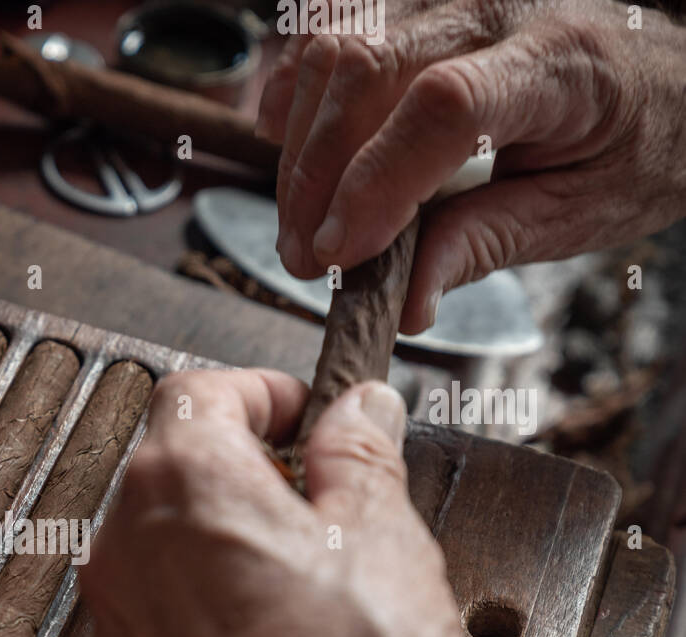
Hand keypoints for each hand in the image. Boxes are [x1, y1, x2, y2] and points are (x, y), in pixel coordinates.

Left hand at [79, 369, 623, 636]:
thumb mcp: (381, 530)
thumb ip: (359, 450)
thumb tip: (359, 410)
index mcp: (181, 481)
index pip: (200, 392)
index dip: (260, 393)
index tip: (303, 413)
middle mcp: (124, 544)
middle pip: (169, 467)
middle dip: (239, 465)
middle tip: (311, 493)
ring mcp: (114, 620)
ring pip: (156, 545)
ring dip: (214, 537)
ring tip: (296, 575)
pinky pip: (151, 616)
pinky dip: (195, 606)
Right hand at [256, 0, 685, 332]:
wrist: (669, 77)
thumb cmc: (632, 143)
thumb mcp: (578, 212)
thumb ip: (485, 246)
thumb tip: (405, 303)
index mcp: (560, 63)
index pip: (445, 106)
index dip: (374, 183)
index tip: (337, 257)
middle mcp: (499, 5)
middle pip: (368, 68)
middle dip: (315, 178)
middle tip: (305, 262)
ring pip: (336, 47)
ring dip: (299, 146)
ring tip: (301, 223)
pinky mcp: (420, 2)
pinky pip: (331, 26)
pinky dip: (297, 90)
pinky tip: (291, 145)